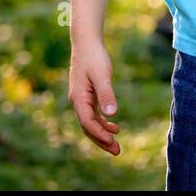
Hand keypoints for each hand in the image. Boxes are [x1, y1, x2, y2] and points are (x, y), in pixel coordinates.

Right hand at [68, 39, 121, 155]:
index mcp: (79, 98)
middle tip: (117, 152)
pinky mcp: (87, 95)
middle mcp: (77, 102)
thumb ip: (106, 94)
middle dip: (101, 141)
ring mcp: (81, 99)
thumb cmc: (94, 57)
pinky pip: (93, 115)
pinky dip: (103, 123)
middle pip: (88, 127)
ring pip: (91, 123)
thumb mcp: (102, 74)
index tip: (112, 141)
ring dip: (103, 134)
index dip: (99, 134)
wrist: (86, 42)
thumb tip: (112, 114)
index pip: (88, 123)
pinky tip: (114, 126)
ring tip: (117, 145)